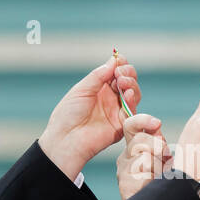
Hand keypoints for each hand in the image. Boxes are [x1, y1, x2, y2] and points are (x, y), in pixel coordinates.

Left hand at [39, 54, 139, 179]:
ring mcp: (117, 111)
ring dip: (131, 85)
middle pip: (128, 82)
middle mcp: (111, 98)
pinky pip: (133, 112)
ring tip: (123, 82)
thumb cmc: (68, 114)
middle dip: (128, 74)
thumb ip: (99, 75)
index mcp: (100, 88)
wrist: (65, 139)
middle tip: (120, 74)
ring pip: (134, 94)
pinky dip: (132, 101)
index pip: (116, 72)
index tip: (119, 61)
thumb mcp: (82, 89)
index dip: (120, 65)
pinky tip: (127, 94)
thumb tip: (114, 60)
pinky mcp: (122, 125)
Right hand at [116, 112, 168, 199]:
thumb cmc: (166, 180)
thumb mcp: (164, 155)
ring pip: (145, 157)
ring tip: (160, 176)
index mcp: (135, 146)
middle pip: (140, 138)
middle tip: (166, 159)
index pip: (131, 125)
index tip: (157, 124)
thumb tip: (156, 127)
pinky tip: (152, 186)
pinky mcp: (125, 185)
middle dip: (159, 147)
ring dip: (159, 166)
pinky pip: (143, 174)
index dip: (142, 120)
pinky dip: (154, 179)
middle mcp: (126, 157)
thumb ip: (158, 139)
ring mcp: (123, 172)